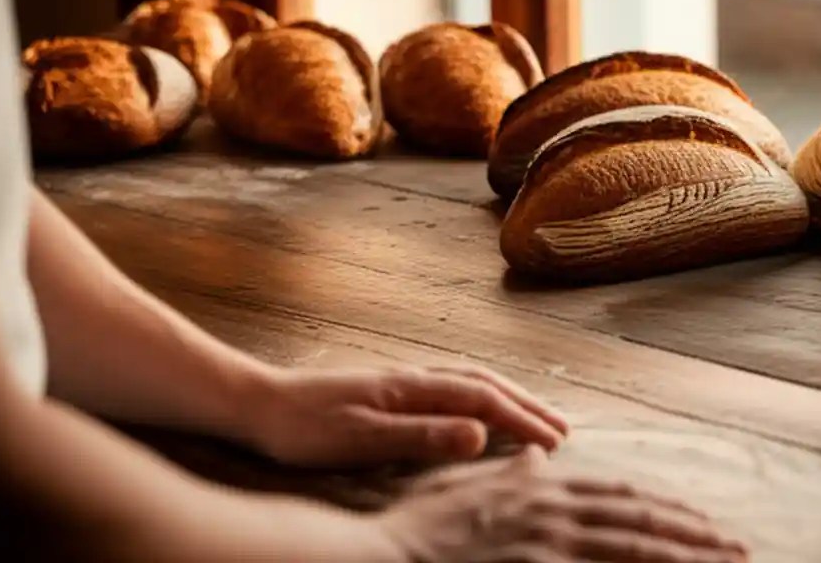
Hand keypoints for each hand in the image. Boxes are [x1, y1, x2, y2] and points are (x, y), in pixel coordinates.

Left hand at [244, 364, 569, 467]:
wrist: (256, 404)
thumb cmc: (303, 428)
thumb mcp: (363, 438)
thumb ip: (422, 435)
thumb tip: (481, 432)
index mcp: (413, 387)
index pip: (484, 400)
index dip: (523, 420)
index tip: (555, 443)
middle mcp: (413, 376)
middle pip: (485, 383)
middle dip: (528, 404)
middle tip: (564, 427)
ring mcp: (401, 379)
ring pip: (469, 380)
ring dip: (508, 396)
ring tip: (533, 413)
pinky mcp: (388, 388)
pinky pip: (450, 386)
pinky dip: (480, 394)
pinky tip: (476, 406)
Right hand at [380, 446, 748, 562]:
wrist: (381, 557)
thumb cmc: (418, 530)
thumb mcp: (466, 489)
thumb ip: (510, 475)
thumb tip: (537, 456)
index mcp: (542, 488)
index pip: (621, 496)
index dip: (665, 509)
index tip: (700, 522)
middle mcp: (554, 510)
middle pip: (641, 520)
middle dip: (694, 534)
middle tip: (738, 547)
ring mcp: (548, 543)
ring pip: (636, 549)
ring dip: (687, 557)